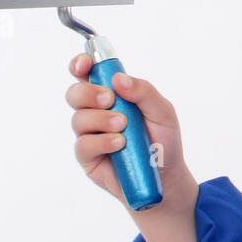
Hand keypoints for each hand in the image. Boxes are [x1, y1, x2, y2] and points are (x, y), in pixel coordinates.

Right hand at [66, 53, 196, 217]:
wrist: (166, 177)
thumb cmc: (163, 141)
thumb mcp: (162, 112)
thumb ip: (144, 92)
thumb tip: (119, 78)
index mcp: (113, 96)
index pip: (89, 74)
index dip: (81, 65)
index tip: (84, 64)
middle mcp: (97, 112)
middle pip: (75, 93)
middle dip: (89, 93)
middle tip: (110, 100)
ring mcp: (90, 134)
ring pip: (78, 118)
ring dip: (101, 119)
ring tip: (124, 127)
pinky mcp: (88, 157)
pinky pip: (84, 144)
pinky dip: (103, 141)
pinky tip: (120, 144)